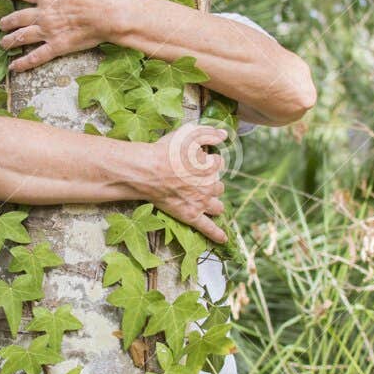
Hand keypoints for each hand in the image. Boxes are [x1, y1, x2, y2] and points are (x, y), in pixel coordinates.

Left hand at [0, 0, 124, 69]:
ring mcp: (49, 31)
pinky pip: (37, 56)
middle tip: (1, 24)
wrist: (112, 12)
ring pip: (23, 37)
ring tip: (4, 44)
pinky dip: (24, 63)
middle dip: (7, 21)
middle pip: (19, 17)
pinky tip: (14, 67)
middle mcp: (44, 14)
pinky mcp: (58, 46)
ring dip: (11, 40)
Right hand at [142, 124, 228, 244]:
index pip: (218, 163)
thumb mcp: (188, 134)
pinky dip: (217, 234)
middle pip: (219, 186)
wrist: (148, 172)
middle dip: (211, 183)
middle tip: (196, 181)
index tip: (198, 160)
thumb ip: (208, 133)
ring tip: (208, 202)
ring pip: (217, 206)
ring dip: (215, 203)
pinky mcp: (192, 216)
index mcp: (211, 166)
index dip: (208, 161)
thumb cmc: (165, 151)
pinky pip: (208, 227)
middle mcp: (210, 185)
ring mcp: (202, 202)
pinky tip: (223, 240)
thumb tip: (224, 135)